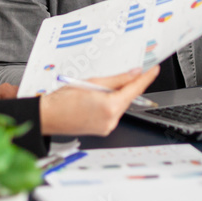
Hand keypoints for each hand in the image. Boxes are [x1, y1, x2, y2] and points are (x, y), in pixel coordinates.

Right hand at [39, 67, 158, 135]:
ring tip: (101, 86)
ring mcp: (107, 127)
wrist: (48, 117)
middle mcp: (111, 120)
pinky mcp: (102, 130)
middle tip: (130, 72)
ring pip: (120, 105)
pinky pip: (112, 113)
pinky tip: (99, 97)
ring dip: (117, 95)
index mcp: (110, 106)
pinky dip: (110, 103)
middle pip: (127, 98)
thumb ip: (116, 79)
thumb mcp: (92, 82)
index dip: (146, 78)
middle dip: (129, 85)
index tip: (153, 70)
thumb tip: (133, 74)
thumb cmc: (63, 100)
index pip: (134, 89)